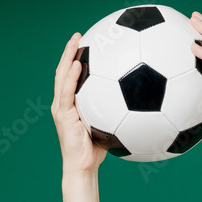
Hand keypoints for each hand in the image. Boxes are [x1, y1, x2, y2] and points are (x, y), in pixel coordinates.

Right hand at [51, 33, 106, 174]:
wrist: (84, 167)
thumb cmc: (98, 150)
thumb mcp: (109, 126)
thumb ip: (117, 111)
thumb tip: (140, 102)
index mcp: (72, 103)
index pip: (72, 77)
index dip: (76, 59)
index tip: (85, 43)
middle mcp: (64, 103)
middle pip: (64, 71)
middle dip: (69, 52)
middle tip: (77, 35)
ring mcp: (61, 108)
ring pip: (62, 77)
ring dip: (68, 57)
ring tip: (75, 42)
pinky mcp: (63, 115)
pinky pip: (67, 92)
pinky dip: (72, 78)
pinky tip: (79, 65)